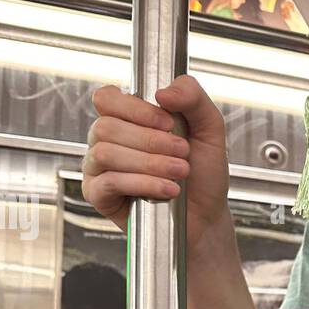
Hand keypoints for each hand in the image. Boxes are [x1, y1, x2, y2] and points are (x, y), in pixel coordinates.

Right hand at [84, 75, 228, 251]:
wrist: (206, 216)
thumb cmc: (203, 173)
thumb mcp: (209, 128)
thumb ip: (192, 97)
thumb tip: (162, 92)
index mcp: (127, 118)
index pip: (107, 98)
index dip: (134, 108)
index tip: (168, 123)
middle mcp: (107, 139)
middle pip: (106, 126)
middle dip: (150, 141)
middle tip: (183, 153)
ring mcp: (99, 168)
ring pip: (106, 153)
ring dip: (149, 163)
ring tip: (180, 172)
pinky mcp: (99, 195)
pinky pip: (108, 181)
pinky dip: (142, 183)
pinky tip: (168, 189)